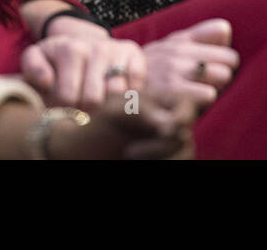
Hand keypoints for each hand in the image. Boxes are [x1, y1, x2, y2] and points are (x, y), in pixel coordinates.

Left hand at [20, 22, 146, 108]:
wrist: (82, 38)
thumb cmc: (57, 58)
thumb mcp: (37, 57)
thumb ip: (33, 68)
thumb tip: (47, 82)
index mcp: (70, 49)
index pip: (68, 97)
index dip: (64, 111)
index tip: (63, 109)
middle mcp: (96, 47)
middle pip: (94, 100)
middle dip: (86, 111)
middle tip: (81, 110)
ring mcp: (116, 51)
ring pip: (117, 94)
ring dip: (107, 107)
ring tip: (97, 105)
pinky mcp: (134, 54)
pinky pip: (137, 84)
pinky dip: (129, 96)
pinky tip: (116, 97)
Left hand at [50, 93, 197, 159]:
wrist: (79, 153)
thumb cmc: (93, 128)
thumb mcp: (114, 114)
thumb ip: (143, 112)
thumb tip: (171, 124)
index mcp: (158, 101)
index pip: (186, 103)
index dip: (182, 117)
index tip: (164, 130)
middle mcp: (167, 121)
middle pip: (186, 133)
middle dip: (162, 146)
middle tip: (130, 152)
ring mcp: (167, 143)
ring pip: (186, 153)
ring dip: (163, 158)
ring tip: (129, 156)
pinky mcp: (165, 158)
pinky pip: (179, 162)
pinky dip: (164, 163)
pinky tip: (137, 164)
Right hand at [141, 18, 239, 111]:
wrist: (114, 96)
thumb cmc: (148, 75)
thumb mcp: (168, 50)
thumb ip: (199, 37)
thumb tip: (225, 29)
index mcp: (178, 41)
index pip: (222, 37)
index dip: (222, 60)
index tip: (210, 70)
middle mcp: (177, 52)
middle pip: (228, 61)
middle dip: (222, 77)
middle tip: (204, 86)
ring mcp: (174, 71)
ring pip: (222, 76)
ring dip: (214, 90)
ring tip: (196, 97)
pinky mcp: (172, 92)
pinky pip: (209, 95)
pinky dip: (203, 104)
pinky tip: (189, 107)